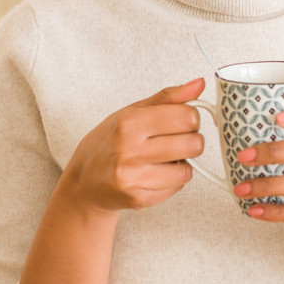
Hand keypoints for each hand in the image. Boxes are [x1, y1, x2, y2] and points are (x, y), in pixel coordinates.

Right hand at [61, 78, 206, 214]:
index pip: (186, 117)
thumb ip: (168, 98)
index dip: (191, 118)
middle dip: (190, 141)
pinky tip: (154, 173)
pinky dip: (172, 180)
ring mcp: (134, 178)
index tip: (182, 120)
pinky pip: (177, 188)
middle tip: (175, 140)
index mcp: (129, 123)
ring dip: (181, 164)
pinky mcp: (139, 199)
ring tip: (162, 159)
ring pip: (187, 170)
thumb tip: (199, 84)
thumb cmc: (108, 142)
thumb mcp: (132, 112)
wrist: (84, 180)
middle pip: (193, 145)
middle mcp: (129, 151)